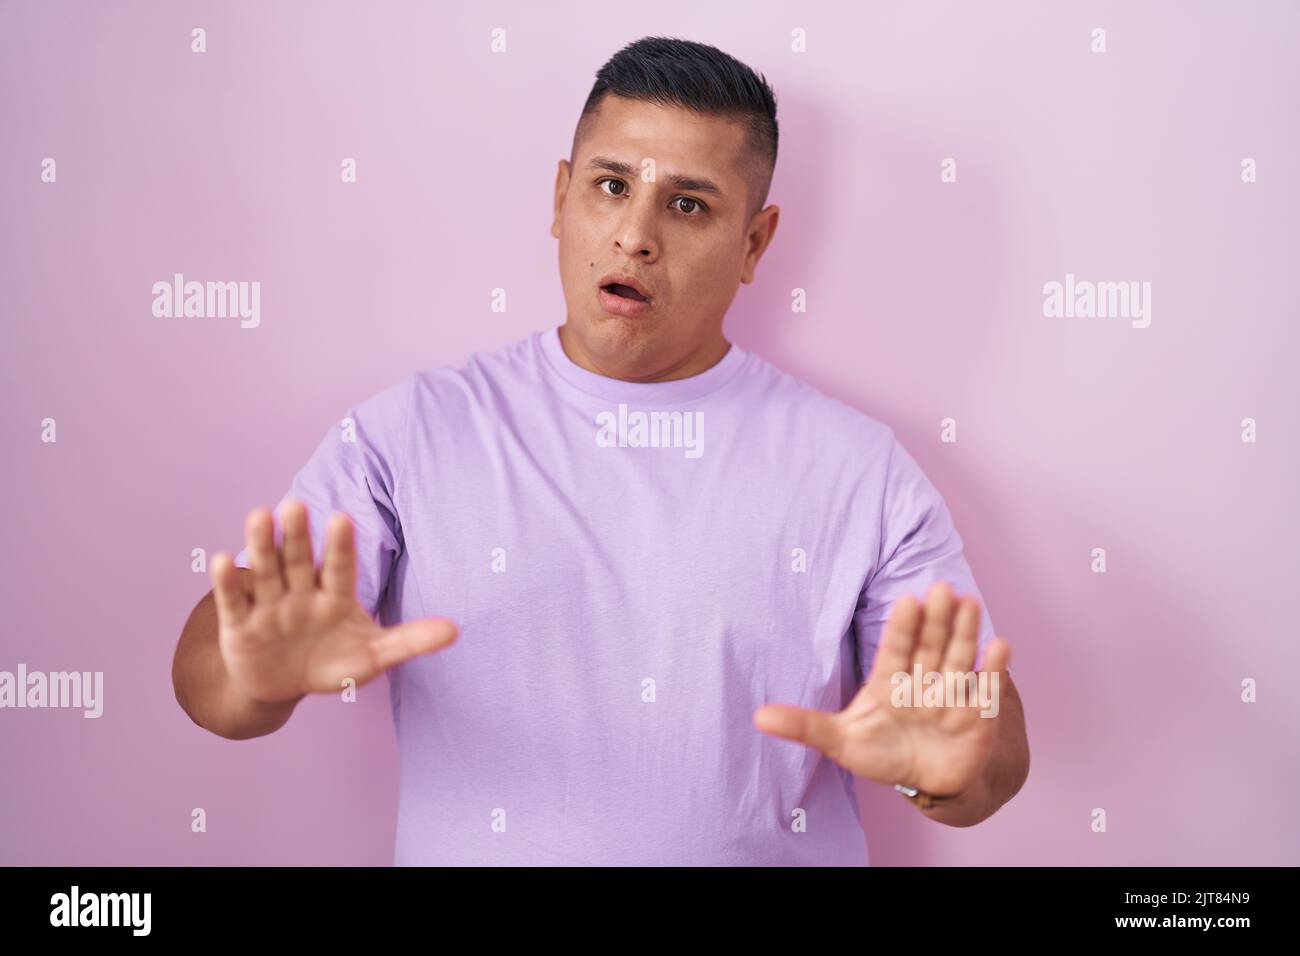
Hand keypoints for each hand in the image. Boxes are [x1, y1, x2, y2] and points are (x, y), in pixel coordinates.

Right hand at [209, 499, 457, 704]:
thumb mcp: (373, 657)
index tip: (342, 519)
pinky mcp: (239, 624)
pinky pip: (234, 601)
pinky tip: (223, 559)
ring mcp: (269, 606)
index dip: (340, 546)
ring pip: (266, 570)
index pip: (340, 568)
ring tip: (260, 515)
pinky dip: (228, 582)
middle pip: (300, 560)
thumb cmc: (332, 663)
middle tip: (296, 504)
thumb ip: (410, 641)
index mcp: (335, 596)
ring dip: (263, 544)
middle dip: (298, 535)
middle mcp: (301, 592)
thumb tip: (456, 631)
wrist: (282, 687)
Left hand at [753, 581, 1009, 796]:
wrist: (928, 779)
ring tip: (970, 602)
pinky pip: (986, 688)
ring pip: (958, 658)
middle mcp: (921, 680)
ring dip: (965, 632)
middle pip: (929, 645)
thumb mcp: (840, 741)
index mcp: (888, 681)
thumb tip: (757, 718)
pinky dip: (994, 669)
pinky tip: (1001, 645)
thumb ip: (804, 727)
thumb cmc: (882, 752)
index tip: (907, 600)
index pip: (894, 649)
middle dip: (936, 620)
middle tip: (942, 588)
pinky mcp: (977, 713)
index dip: (901, 627)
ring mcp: (951, 694)